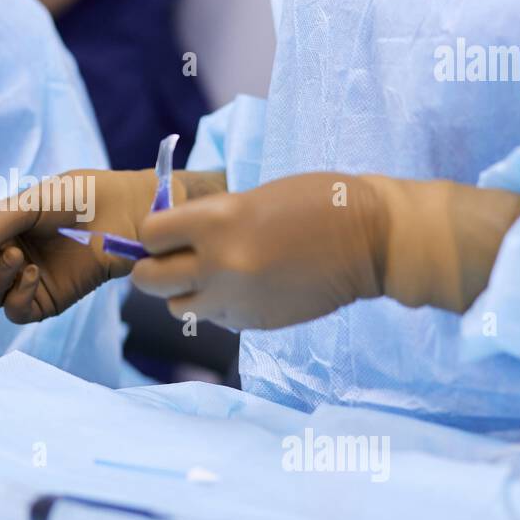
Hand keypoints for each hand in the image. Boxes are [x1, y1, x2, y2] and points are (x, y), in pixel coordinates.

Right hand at [0, 169, 157, 322]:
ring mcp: (27, 279)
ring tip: (17, 258)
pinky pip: (16, 311)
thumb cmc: (83, 198)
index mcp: (3, 225)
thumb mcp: (34, 202)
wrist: (126, 214)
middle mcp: (10, 252)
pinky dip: (16, 297)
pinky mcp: (47, 301)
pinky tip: (32, 275)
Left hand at [132, 174, 386, 329]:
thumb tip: (170, 237)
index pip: (149, 235)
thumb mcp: (251, 197)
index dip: (155, 233)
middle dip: (154, 268)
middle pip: (149, 280)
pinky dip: (217, 306)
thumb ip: (208, 220)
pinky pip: (213, 319)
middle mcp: (219, 264)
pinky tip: (242, 287)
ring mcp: (235, 299)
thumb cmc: (315, 202)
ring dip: (184, 292)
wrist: (371, 242)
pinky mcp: (254, 322)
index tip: (168, 231)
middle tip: (171, 260)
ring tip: (208, 275)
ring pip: (176, 307)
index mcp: (217, 221)